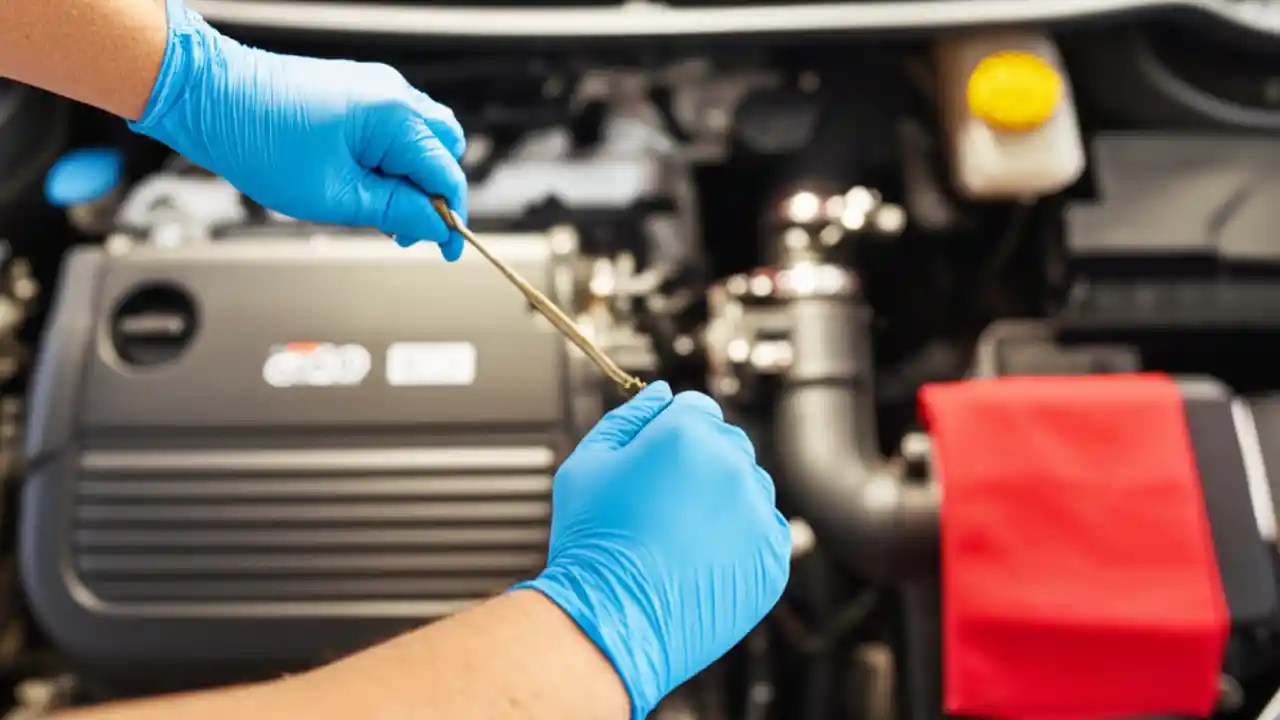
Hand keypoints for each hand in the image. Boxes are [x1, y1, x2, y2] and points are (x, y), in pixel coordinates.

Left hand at [129, 0, 466, 259]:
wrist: (208, 96)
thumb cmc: (259, 138)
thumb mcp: (334, 195)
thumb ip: (394, 211)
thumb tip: (434, 225)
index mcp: (394, 116)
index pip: (446, 174)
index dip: (450, 218)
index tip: (447, 248)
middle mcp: (392, 94)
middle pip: (445, 152)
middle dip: (434, 195)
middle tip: (407, 228)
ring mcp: (375, 89)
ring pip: (423, 140)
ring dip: (413, 179)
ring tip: (380, 210)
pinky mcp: (357, 93)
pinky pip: (397, 129)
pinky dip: (393, 161)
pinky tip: (366, 184)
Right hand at [516, 382, 790, 718]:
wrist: (610, 621)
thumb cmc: (592, 542)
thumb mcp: (588, 464)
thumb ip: (628, 418)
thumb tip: (660, 393)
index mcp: (688, 433)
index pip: (697, 408)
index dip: (673, 432)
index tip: (656, 464)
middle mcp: (732, 465)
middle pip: (727, 444)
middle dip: (699, 463)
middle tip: (660, 506)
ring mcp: (758, 512)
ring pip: (749, 487)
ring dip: (723, 500)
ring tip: (678, 537)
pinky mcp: (772, 556)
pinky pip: (765, 531)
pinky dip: (741, 540)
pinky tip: (702, 558)